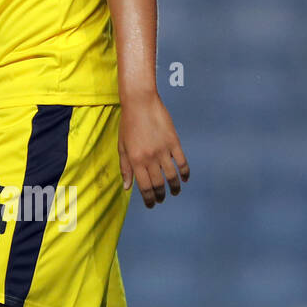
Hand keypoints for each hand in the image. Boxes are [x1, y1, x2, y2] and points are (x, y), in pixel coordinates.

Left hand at [119, 92, 189, 207]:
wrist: (140, 103)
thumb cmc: (128, 124)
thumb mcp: (122, 146)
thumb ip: (125, 167)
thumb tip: (127, 187)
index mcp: (135, 160)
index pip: (144, 186)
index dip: (148, 198)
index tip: (151, 204)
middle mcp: (150, 158)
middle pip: (158, 184)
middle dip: (160, 195)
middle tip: (161, 199)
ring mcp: (163, 151)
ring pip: (172, 176)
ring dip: (174, 188)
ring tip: (174, 192)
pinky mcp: (174, 143)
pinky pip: (182, 163)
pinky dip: (185, 173)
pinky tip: (184, 178)